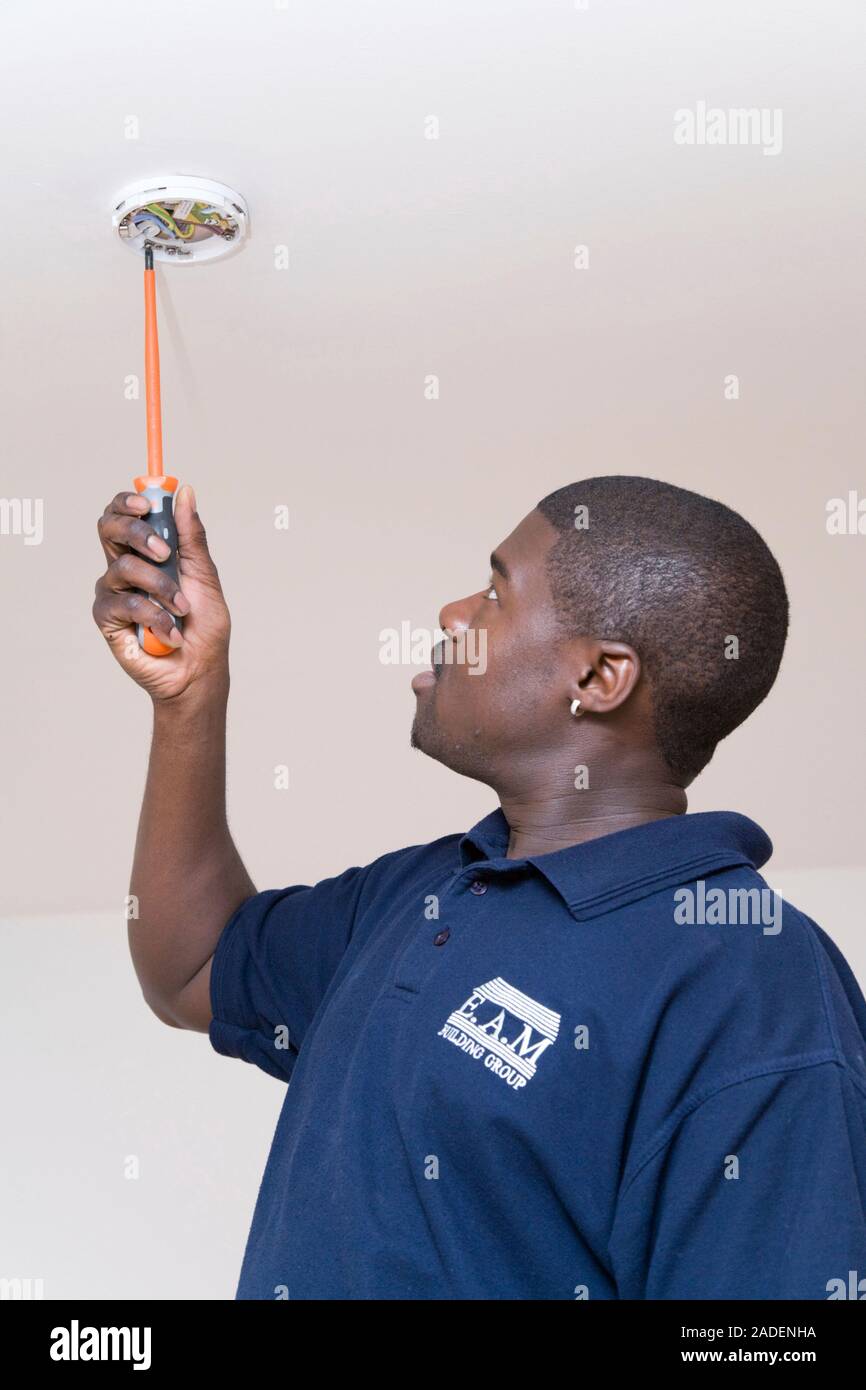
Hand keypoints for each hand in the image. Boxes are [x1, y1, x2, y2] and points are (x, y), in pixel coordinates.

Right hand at [93, 485, 230, 702]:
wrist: (200, 670)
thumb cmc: (204, 626)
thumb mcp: (205, 575)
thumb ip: (192, 536)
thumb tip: (185, 492)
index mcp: (147, 551)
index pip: (125, 513)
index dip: (129, 501)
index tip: (148, 503)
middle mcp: (125, 566)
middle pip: (108, 528)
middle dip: (135, 531)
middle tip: (164, 552)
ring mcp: (114, 591)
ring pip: (124, 566)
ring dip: (161, 587)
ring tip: (182, 608)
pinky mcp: (107, 618)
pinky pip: (124, 603)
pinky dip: (154, 616)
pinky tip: (170, 632)